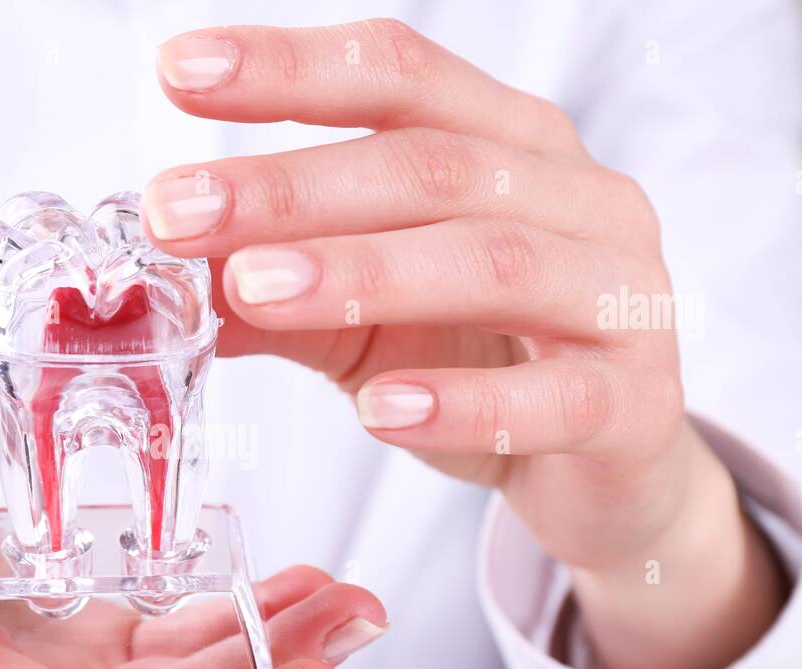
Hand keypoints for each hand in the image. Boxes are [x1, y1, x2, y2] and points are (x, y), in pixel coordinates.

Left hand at [144, 19, 785, 668]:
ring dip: (365, 272)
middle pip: (432, 165)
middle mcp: (576, 199)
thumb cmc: (481, 363)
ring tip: (255, 291)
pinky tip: (379, 409)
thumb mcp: (365, 319)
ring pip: (494, 264)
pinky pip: (554, 398)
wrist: (605, 468)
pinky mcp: (634, 403)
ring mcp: (619, 296)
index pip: (398, 77)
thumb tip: (167, 278)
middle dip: (292, 186)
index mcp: (510, 148)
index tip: (176, 71)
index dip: (288, 67)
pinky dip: (460, 404)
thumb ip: (279, 290)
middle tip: (178, 211)